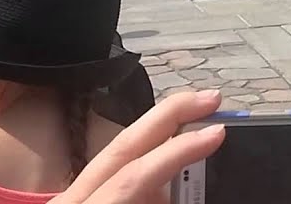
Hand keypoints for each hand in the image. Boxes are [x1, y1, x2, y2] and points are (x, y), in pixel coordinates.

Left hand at [51, 91, 224, 203]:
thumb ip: (163, 202)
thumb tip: (193, 187)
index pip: (134, 175)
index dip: (178, 151)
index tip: (216, 132)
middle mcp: (73, 200)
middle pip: (123, 144)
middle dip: (170, 114)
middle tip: (212, 98)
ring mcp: (74, 197)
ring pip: (120, 153)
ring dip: (163, 133)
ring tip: (201, 121)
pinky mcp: (80, 199)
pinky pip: (117, 171)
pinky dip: (149, 161)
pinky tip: (176, 162)